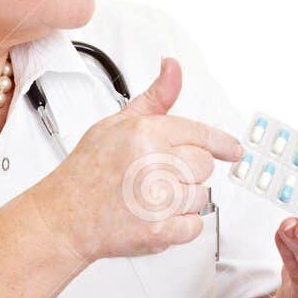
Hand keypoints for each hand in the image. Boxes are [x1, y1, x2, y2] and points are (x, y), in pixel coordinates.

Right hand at [34, 57, 241, 261]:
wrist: (64, 217)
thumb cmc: (87, 172)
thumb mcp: (116, 123)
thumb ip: (155, 98)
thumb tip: (172, 67)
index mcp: (146, 134)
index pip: (201, 134)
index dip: (222, 143)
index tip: (233, 150)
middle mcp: (154, 164)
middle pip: (205, 166)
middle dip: (188, 170)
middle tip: (159, 175)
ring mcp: (158, 200)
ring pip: (202, 197)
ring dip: (183, 199)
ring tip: (151, 196)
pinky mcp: (159, 230)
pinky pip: (194, 226)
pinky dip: (180, 225)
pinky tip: (156, 216)